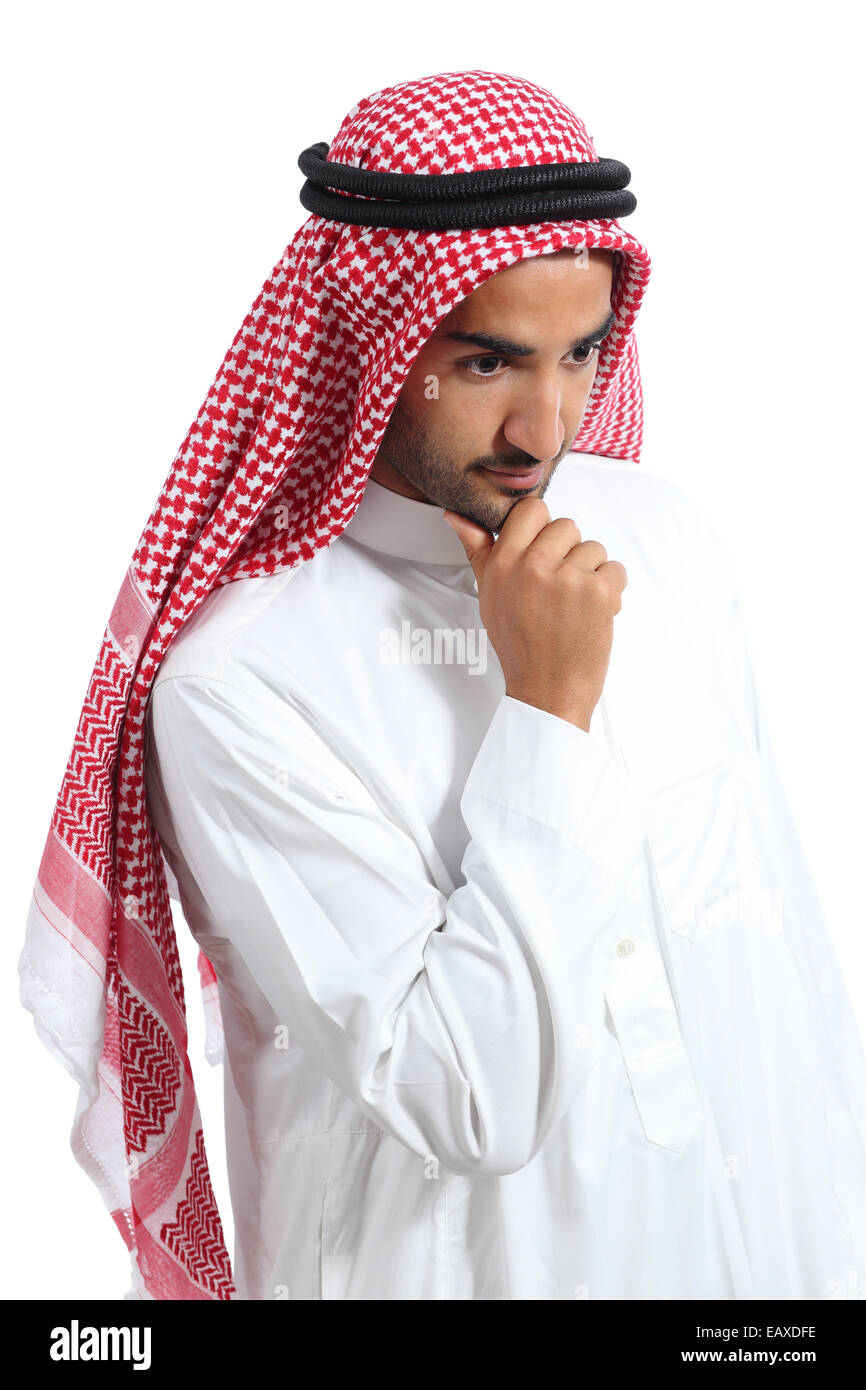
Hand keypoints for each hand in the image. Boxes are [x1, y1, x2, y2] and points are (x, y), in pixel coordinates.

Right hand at [443, 498, 626, 731]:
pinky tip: (593, 611)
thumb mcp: (490, 596)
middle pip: (566, 526)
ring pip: (594, 548)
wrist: (548, 691)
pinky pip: (615, 569)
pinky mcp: (598, 591)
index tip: (543, 550)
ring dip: (591, 573)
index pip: (531, 509)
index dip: (541, 527)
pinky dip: (611, 589)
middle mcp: (534, 566)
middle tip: (559, 587)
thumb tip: (456, 517)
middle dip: (569, 553)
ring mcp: (568, 577)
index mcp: (504, 563)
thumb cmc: (519, 645)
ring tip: (575, 603)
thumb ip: (479, 552)